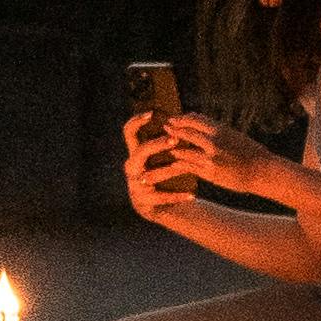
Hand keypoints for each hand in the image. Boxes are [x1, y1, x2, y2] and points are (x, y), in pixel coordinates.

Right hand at [121, 113, 197, 235]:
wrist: (162, 207)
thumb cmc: (167, 176)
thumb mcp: (164, 158)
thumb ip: (167, 142)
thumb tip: (181, 119)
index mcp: (135, 153)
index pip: (129, 132)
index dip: (136, 121)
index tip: (152, 113)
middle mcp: (131, 168)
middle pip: (140, 151)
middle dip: (157, 144)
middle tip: (175, 140)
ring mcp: (134, 185)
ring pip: (153, 175)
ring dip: (172, 170)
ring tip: (188, 167)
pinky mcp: (142, 202)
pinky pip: (161, 197)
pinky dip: (178, 196)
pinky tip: (192, 195)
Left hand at [139, 110, 276, 203]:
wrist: (263, 172)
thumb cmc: (251, 153)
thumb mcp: (234, 136)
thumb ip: (217, 130)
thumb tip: (201, 122)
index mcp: (220, 129)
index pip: (195, 119)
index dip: (182, 118)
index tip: (173, 118)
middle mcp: (214, 141)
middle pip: (186, 132)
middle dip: (172, 129)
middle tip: (163, 127)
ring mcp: (210, 157)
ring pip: (183, 149)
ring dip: (170, 147)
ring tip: (160, 146)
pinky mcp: (209, 172)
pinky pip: (188, 166)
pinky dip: (178, 163)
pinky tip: (172, 162)